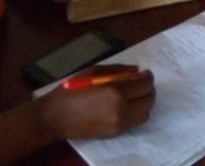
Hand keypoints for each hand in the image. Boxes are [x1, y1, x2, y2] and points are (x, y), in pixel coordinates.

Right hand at [38, 65, 154, 139]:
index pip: (145, 84)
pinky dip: (136, 112)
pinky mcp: (115, 133)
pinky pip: (134, 123)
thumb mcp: (94, 71)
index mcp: (116, 92)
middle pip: (149, 100)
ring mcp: (119, 124)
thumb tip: (136, 70)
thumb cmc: (72, 89)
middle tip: (141, 82)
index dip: (148, 77)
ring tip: (134, 94)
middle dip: (148, 89)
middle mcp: (121, 110)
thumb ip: (118, 70)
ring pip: (145, 114)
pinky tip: (126, 105)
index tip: (145, 73)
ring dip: (144, 102)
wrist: (56, 117)